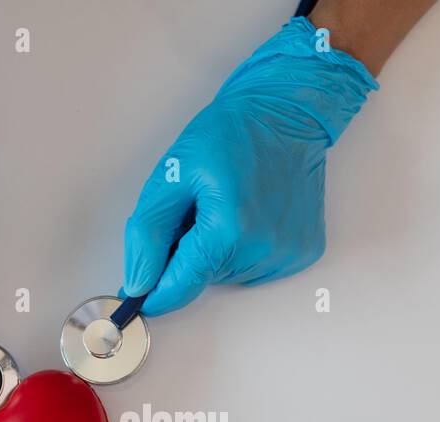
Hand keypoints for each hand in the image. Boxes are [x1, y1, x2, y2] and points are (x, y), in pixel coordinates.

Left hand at [123, 17, 376, 315]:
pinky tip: (252, 213)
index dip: (153, 292)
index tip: (136, 294)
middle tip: (195, 210)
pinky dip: (244, 248)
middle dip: (187, 254)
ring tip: (228, 205)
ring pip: (228, 274)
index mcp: (228, 233)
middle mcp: (263, 252)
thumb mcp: (173, 175)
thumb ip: (148, 233)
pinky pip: (256, 267)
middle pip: (202, 280)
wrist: (288, 110)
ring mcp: (287, 255)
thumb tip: (138, 282)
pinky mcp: (302, 253)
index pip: (179, 289)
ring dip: (217, 250)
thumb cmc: (231, 133)